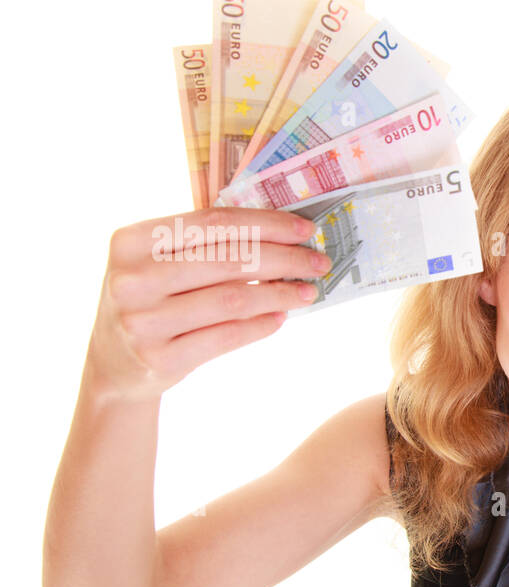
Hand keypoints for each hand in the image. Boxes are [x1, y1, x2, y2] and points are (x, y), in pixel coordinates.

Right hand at [86, 206, 328, 401]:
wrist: (112, 365)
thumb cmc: (150, 301)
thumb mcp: (156, 263)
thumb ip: (203, 246)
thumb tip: (283, 235)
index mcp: (131, 241)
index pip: (213, 222)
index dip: (266, 224)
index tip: (305, 229)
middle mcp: (132, 278)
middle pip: (229, 259)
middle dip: (284, 259)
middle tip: (318, 262)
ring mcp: (143, 321)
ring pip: (233, 299)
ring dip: (280, 294)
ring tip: (307, 292)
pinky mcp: (160, 358)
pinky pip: (227, 336)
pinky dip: (261, 325)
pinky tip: (281, 317)